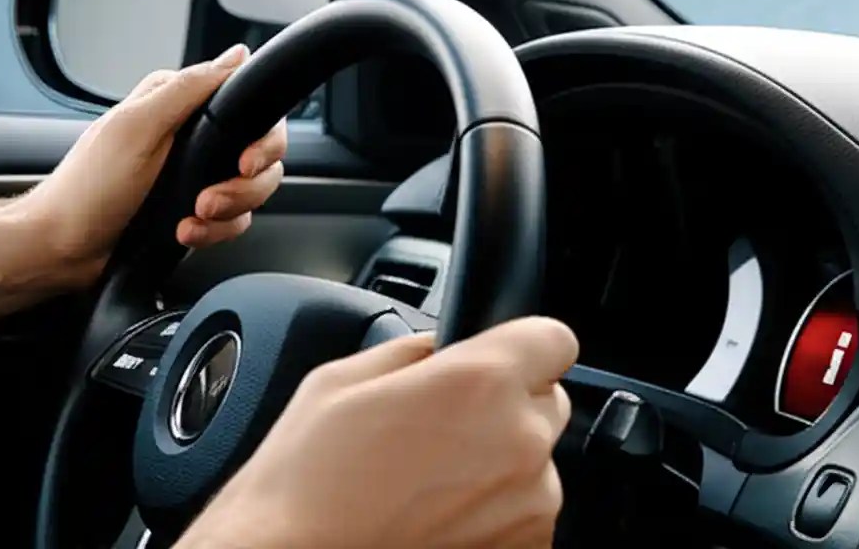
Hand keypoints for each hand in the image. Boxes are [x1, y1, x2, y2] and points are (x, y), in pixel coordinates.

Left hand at [22, 45, 285, 280]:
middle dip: (244, 186)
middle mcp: (195, 136)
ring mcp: (198, 175)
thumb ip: (189, 88)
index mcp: (179, 104)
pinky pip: (234, 219)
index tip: (245, 163)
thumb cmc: (88, 188)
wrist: (64, 248)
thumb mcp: (136, 128)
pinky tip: (184, 232)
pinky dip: (214, 231)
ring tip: (192, 218)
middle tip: (209, 198)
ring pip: (252, 191)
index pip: (251, 107)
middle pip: (262, 155)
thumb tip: (236, 56)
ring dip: (227, 212)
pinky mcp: (198, 208)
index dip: (262, 139)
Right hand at [179, 317, 578, 548]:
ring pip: (538, 465)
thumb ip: (414, 352)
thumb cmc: (304, 488)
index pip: (554, 339)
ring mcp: (529, 505)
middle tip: (443, 432)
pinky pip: (526, 516)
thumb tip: (442, 349)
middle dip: (507, 408)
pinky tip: (437, 519)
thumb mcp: (342, 381)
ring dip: (502, 467)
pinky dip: (495, 515)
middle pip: (547, 403)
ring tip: (429, 486)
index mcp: (482, 382)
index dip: (523, 348)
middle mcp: (520, 441)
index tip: (502, 361)